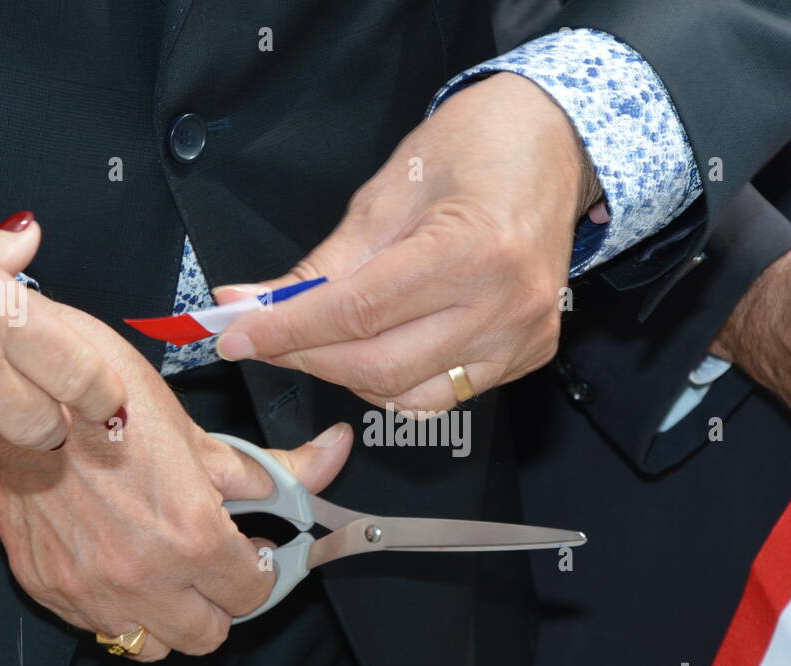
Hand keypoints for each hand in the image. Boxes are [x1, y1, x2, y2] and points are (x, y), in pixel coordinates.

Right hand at [0, 305, 352, 661]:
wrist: (11, 395)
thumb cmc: (101, 401)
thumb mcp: (197, 431)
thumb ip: (270, 469)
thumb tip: (332, 457)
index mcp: (192, 537)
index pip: (253, 593)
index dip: (258, 569)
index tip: (250, 549)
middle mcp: (144, 578)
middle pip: (209, 636)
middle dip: (219, 602)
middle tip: (212, 563)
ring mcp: (92, 593)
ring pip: (155, 646)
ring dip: (169, 617)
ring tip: (165, 570)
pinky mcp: (50, 591)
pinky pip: (101, 629)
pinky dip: (119, 608)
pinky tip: (119, 562)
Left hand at [212, 71, 601, 411]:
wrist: (551, 143)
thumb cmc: (474, 149)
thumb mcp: (387, 194)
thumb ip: (323, 264)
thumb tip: (255, 304)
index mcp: (470, 252)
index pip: (356, 315)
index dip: (287, 331)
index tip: (239, 337)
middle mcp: (504, 306)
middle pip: (380, 369)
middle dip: (311, 358)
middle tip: (272, 338)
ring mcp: (522, 338)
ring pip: (412, 397)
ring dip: (355, 377)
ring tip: (334, 338)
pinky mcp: (530, 355)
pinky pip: (448, 394)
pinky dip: (403, 381)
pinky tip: (390, 343)